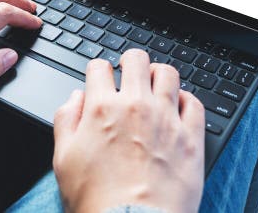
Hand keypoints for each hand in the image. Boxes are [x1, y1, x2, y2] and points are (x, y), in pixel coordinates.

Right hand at [53, 49, 204, 212]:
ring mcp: (167, 119)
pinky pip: (194, 102)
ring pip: (168, 73)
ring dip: (159, 75)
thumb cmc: (97, 200)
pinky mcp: (191, 138)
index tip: (101, 79)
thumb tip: (76, 98)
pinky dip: (185, 100)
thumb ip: (66, 120)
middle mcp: (136, 105)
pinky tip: (177, 109)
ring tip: (155, 86)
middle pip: (137, 59)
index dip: (98, 71)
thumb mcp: (63, 159)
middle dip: (129, 62)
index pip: (99, 66)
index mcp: (102, 108)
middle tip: (129, 74)